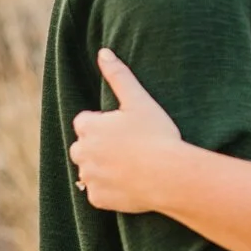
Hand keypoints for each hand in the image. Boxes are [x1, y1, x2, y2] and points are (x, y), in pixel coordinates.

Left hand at [69, 49, 183, 212]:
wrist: (170, 175)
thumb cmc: (156, 135)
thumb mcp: (138, 100)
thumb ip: (118, 75)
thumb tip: (103, 52)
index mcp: (87, 127)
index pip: (85, 122)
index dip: (106, 125)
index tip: (126, 129)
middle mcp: (81, 152)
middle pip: (83, 147)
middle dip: (99, 147)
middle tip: (129, 149)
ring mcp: (89, 177)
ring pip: (90, 171)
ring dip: (103, 169)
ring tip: (131, 167)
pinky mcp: (97, 198)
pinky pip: (98, 193)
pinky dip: (110, 190)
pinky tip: (130, 184)